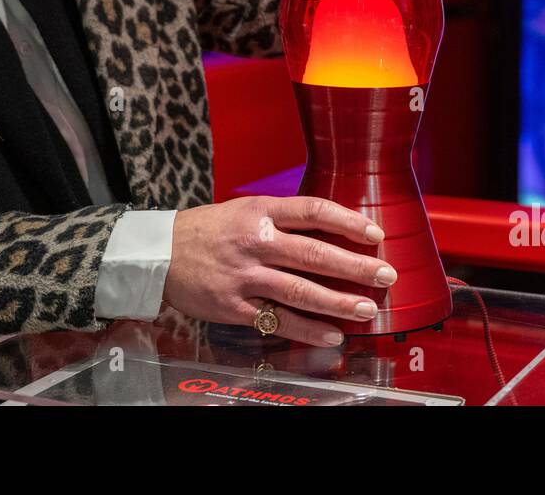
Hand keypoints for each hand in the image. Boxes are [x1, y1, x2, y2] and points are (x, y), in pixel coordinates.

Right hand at [161, 196, 397, 346]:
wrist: (158, 254)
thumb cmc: (206, 230)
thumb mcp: (244, 210)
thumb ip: (282, 219)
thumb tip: (330, 231)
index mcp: (260, 211)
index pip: (313, 212)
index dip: (348, 221)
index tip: (375, 233)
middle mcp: (256, 241)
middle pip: (314, 253)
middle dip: (355, 266)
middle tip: (385, 275)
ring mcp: (245, 276)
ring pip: (301, 290)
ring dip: (339, 302)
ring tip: (368, 308)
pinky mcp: (235, 307)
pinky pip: (278, 320)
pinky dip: (308, 329)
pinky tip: (332, 335)